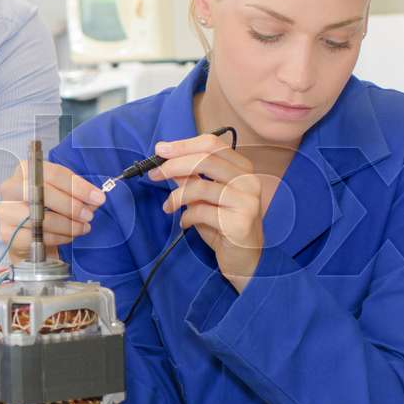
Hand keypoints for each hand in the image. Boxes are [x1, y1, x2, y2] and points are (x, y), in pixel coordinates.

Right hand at [0, 159, 105, 260]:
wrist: (27, 233)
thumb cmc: (45, 206)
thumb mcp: (61, 192)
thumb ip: (77, 193)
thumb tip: (95, 199)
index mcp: (25, 170)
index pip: (53, 174)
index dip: (77, 186)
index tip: (97, 198)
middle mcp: (11, 187)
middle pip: (43, 193)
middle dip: (71, 206)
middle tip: (89, 215)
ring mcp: (6, 211)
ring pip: (41, 218)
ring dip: (68, 225)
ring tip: (83, 228)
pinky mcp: (7, 233)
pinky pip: (38, 237)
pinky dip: (58, 238)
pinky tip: (69, 236)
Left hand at [151, 133, 265, 290]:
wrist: (243, 259)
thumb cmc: (223, 225)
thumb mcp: (204, 197)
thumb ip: (190, 177)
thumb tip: (166, 160)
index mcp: (242, 168)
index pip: (211, 144)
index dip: (183, 145)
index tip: (160, 149)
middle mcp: (248, 181)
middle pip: (205, 159)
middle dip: (174, 165)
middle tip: (155, 174)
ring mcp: (247, 201)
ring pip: (200, 186)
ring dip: (177, 197)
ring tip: (169, 207)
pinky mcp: (240, 222)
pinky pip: (201, 212)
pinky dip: (186, 217)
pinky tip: (185, 223)